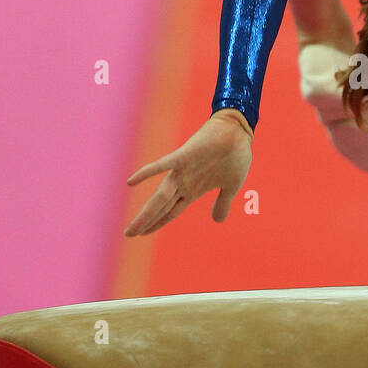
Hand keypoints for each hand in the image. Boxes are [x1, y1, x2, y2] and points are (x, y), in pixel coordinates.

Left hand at [124, 110, 252, 236]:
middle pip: (160, 207)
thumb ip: (222, 203)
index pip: (170, 212)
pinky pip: (163, 164)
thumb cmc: (235, 156)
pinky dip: (147, 172)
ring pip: (160, 195)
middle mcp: (183, 182)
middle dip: (145, 221)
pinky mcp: (184, 156)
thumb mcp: (230, 186)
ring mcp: (182, 170)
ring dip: (147, 212)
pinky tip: (130, 181)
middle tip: (129, 234)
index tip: (143, 234)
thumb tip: (217, 221)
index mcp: (193, 191)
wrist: (239, 132)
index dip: (157, 223)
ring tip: (132, 226)